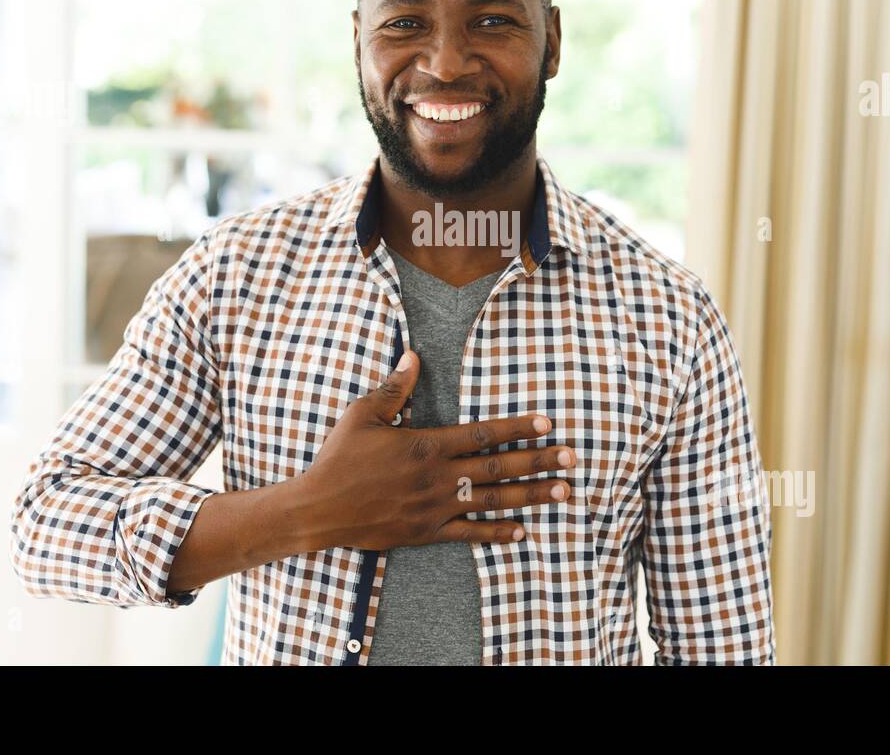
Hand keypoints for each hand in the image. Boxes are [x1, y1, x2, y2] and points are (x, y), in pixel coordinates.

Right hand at [298, 351, 576, 549]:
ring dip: (530, 495)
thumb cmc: (339, 459)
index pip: (483, 434)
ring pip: (493, 500)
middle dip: (538, 461)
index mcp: (427, 445)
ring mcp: (435, 507)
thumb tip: (414, 356)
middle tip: (571, 458)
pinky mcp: (427, 532)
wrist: (319, 509)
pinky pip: (469, 534)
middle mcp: (438, 477)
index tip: (546, 422)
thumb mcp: (362, 414)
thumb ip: (394, 388)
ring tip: (562, 492)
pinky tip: (522, 531)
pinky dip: (497, 533)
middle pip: (499, 468)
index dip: (517, 428)